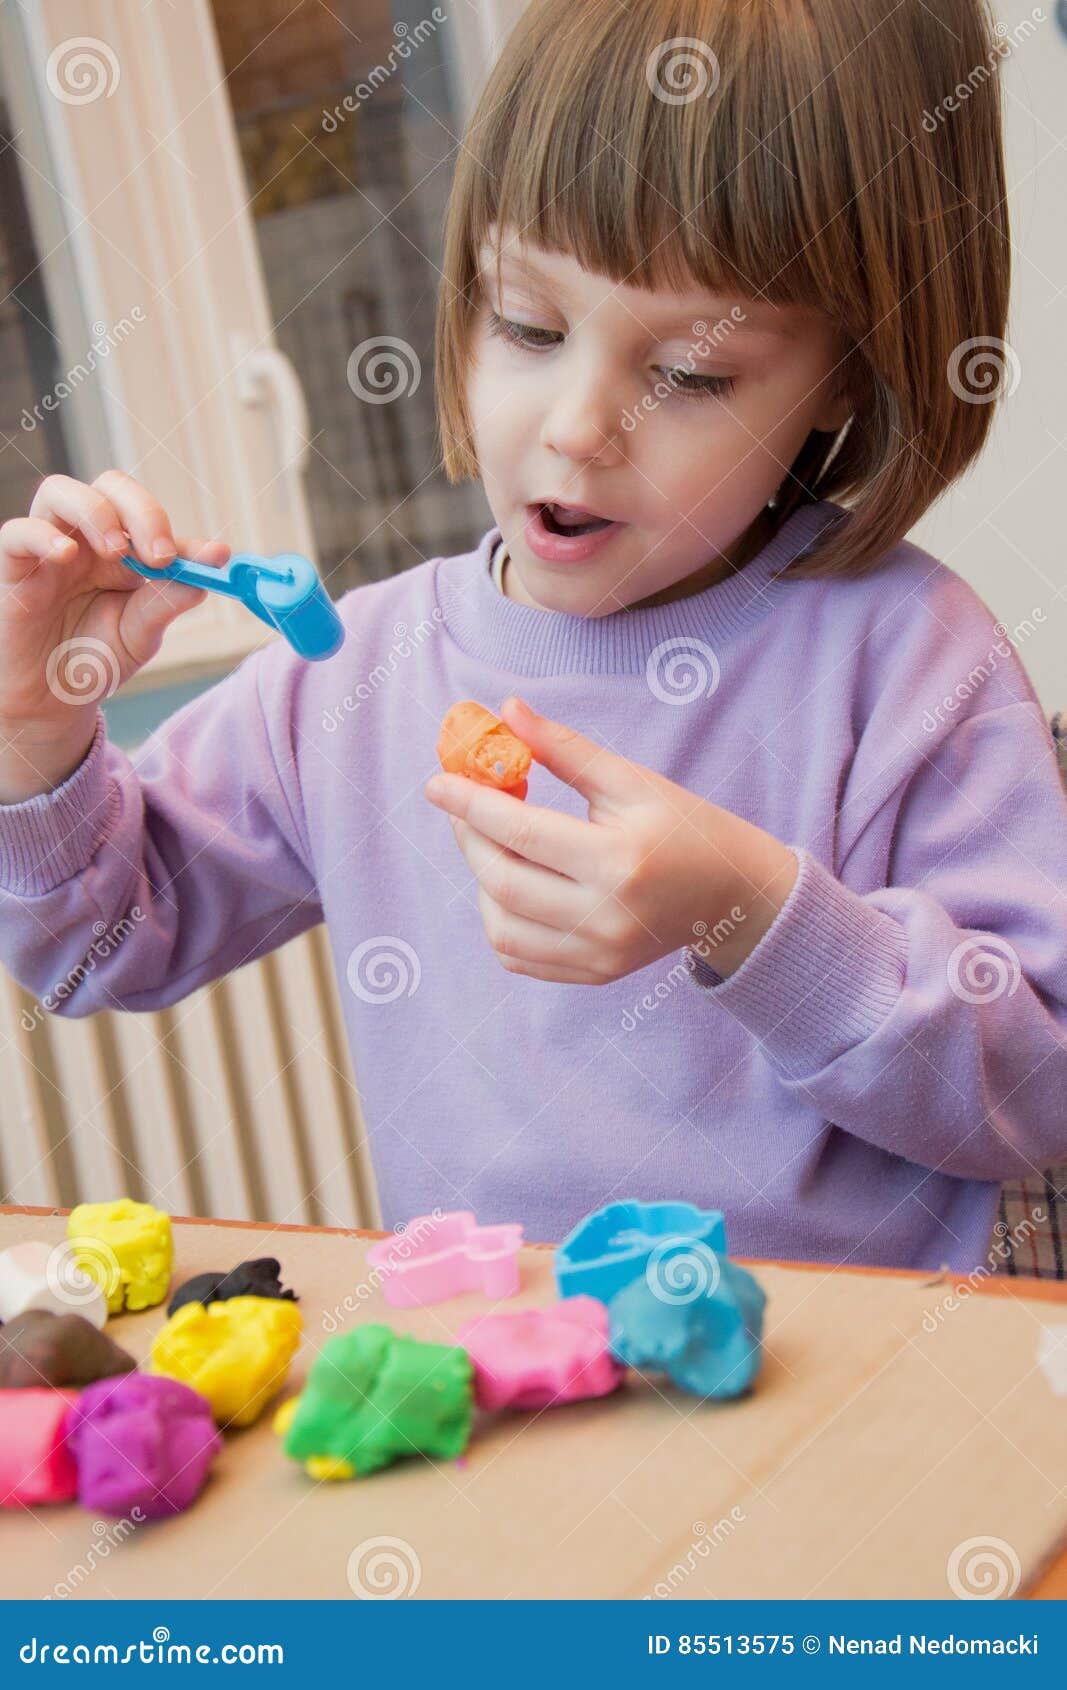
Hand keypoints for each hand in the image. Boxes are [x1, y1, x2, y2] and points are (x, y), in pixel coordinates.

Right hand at [0, 470, 228, 799]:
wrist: (53, 699)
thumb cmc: (94, 658)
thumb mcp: (140, 634)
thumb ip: (167, 602)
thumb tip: (206, 574)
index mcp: (124, 550)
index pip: (151, 519)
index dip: (184, 534)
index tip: (213, 556)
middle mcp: (87, 539)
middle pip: (111, 487)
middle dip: (143, 512)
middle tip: (161, 555)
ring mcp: (49, 548)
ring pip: (61, 492)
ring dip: (96, 512)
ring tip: (116, 551)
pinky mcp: (14, 568)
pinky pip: (18, 533)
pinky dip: (42, 536)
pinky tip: (66, 556)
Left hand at [424, 696, 798, 983]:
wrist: (732, 895)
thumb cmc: (681, 826)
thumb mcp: (629, 780)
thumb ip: (563, 749)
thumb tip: (505, 711)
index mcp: (619, 861)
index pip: (520, 832)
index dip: (470, 804)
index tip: (437, 782)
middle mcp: (606, 917)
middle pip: (502, 881)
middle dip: (470, 837)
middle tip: (463, 806)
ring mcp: (598, 955)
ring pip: (500, 926)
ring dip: (481, 880)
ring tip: (495, 844)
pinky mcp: (593, 975)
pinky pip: (518, 956)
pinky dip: (499, 918)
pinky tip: (511, 884)